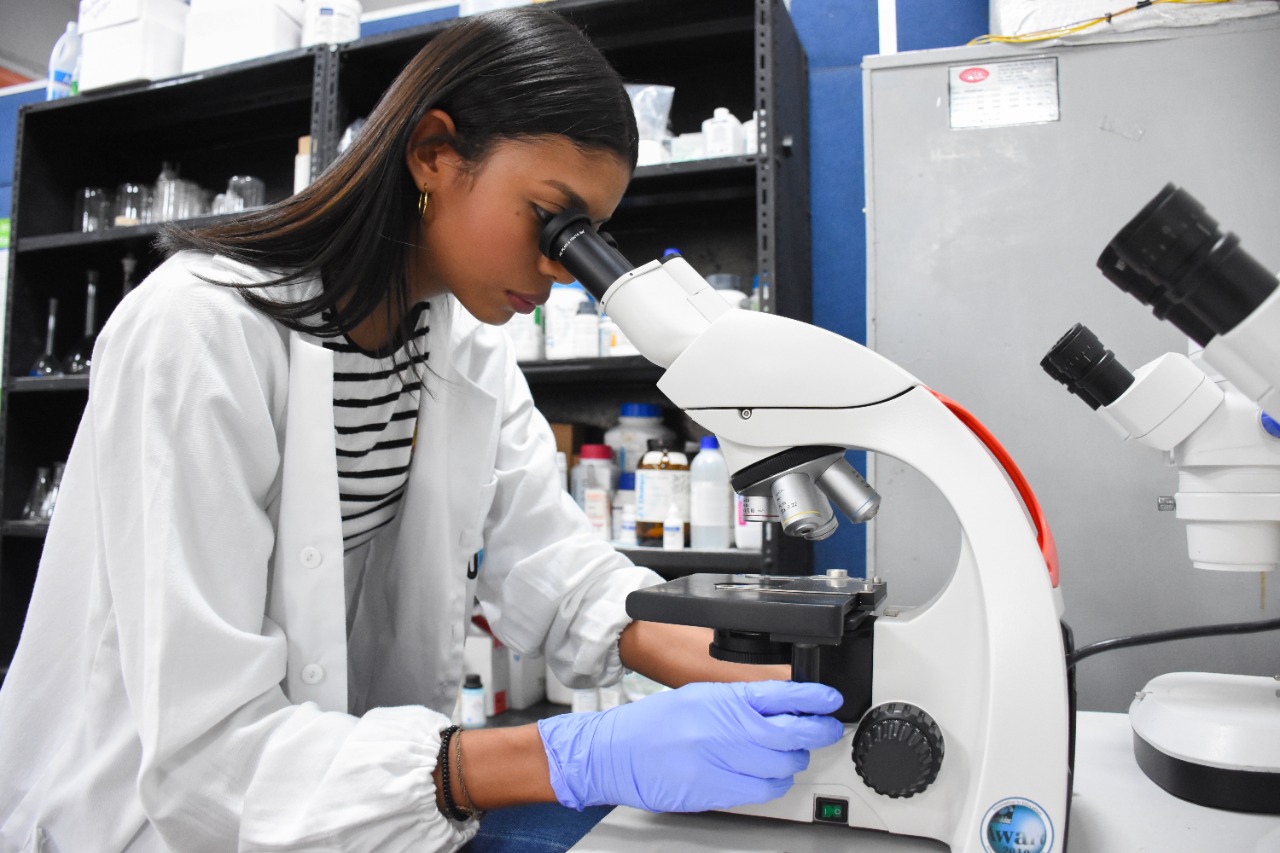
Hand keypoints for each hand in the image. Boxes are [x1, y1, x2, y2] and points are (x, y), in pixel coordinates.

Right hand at [537, 680, 843, 812]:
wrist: (615, 754)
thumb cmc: (654, 724)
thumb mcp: (699, 697)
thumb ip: (739, 701)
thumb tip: (782, 706)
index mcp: (719, 699)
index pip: (779, 694)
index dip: (813, 697)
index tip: (831, 700)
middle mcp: (722, 728)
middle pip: (790, 733)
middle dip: (817, 732)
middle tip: (827, 729)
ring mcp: (720, 762)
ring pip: (782, 765)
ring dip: (793, 760)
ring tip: (790, 754)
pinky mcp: (716, 791)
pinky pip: (764, 791)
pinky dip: (774, 784)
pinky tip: (770, 775)